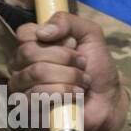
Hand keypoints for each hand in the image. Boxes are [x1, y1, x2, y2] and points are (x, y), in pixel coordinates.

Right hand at [11, 12, 129, 130]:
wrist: (108, 101)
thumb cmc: (97, 67)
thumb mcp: (89, 34)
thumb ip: (67, 21)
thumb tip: (43, 32)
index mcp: (34, 46)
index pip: (24, 33)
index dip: (50, 37)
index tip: (72, 44)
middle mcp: (23, 66)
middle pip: (29, 52)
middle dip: (64, 58)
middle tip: (82, 65)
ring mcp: (23, 88)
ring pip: (36, 73)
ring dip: (68, 76)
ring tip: (82, 82)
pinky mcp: (29, 109)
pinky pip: (38, 94)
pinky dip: (64, 92)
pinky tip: (75, 96)